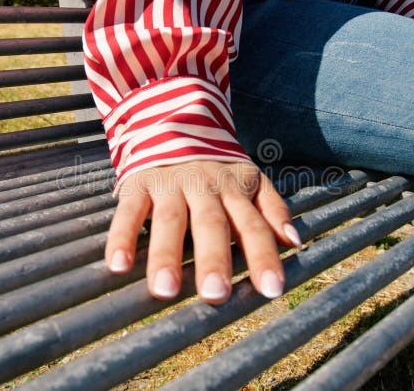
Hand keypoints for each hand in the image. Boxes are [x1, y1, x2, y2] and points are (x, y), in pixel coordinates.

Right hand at [105, 160, 301, 304]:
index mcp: (234, 188)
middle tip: (216, 295)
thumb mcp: (250, 178)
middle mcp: (204, 186)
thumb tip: (295, 242)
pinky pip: (128, 212)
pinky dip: (122, 237)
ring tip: (164, 290)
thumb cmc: (216, 164)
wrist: (172, 118)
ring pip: (169, 220)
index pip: (252, 226)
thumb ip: (273, 208)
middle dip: (213, 259)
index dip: (263, 256)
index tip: (271, 289)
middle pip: (210, 224)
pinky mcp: (137, 183)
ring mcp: (169, 184)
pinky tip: (118, 265)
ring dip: (165, 255)